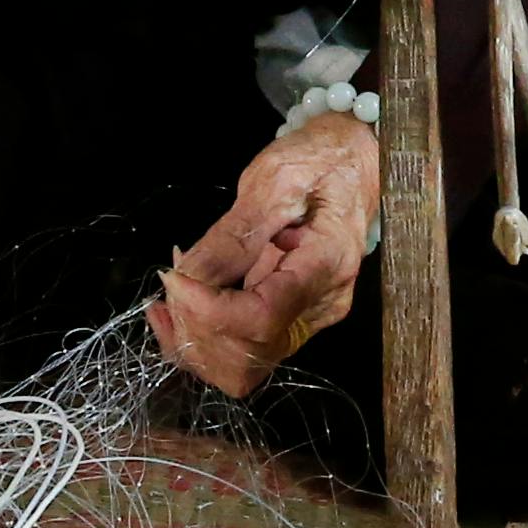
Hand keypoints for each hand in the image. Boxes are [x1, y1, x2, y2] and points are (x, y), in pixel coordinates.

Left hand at [145, 115, 381, 395]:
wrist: (353, 163)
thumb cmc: (320, 159)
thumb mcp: (275, 179)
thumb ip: (235, 233)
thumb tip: (187, 275)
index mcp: (326, 265)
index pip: (261, 319)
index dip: (207, 310)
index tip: (174, 277)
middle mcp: (321, 306)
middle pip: (248, 355)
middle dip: (196, 326)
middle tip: (174, 278)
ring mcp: (307, 319)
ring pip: (241, 368)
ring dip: (194, 340)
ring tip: (174, 291)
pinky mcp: (289, 321)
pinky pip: (240, 353)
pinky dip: (200, 339)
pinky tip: (179, 306)